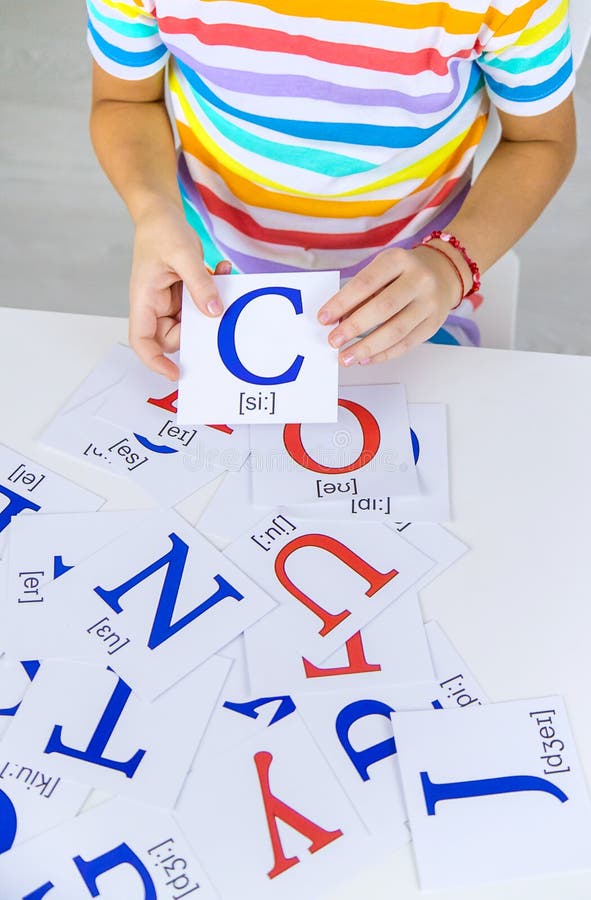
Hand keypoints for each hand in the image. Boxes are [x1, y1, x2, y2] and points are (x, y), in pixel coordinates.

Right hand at [129, 199, 230, 379]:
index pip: (142, 341)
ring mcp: (171, 301)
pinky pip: (202, 304)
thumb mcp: (182, 255)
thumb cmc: (161, 230)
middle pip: (174, 335)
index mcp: (144, 299)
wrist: (162, 212)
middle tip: (217, 310)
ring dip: (211, 304)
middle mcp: (155, 305)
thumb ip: (199, 285)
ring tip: (221, 276)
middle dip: (199, 327)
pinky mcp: (185, 293)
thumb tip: (215, 312)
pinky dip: (215, 291)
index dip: (155, 361)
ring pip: (193, 321)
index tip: (174, 373)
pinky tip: (222, 269)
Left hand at [317, 245, 465, 364]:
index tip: (324, 318)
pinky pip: (406, 344)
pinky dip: (383, 354)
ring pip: (396, 331)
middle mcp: (419, 280)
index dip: (342, 303)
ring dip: (367, 347)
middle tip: (333, 341)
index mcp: (398, 260)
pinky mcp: (434, 324)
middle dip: (354, 328)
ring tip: (346, 357)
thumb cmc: (403, 272)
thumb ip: (361, 293)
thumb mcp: (381, 270)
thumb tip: (338, 321)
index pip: (365, 283)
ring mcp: (429, 304)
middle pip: (383, 308)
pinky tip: (366, 359)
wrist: (444, 272)